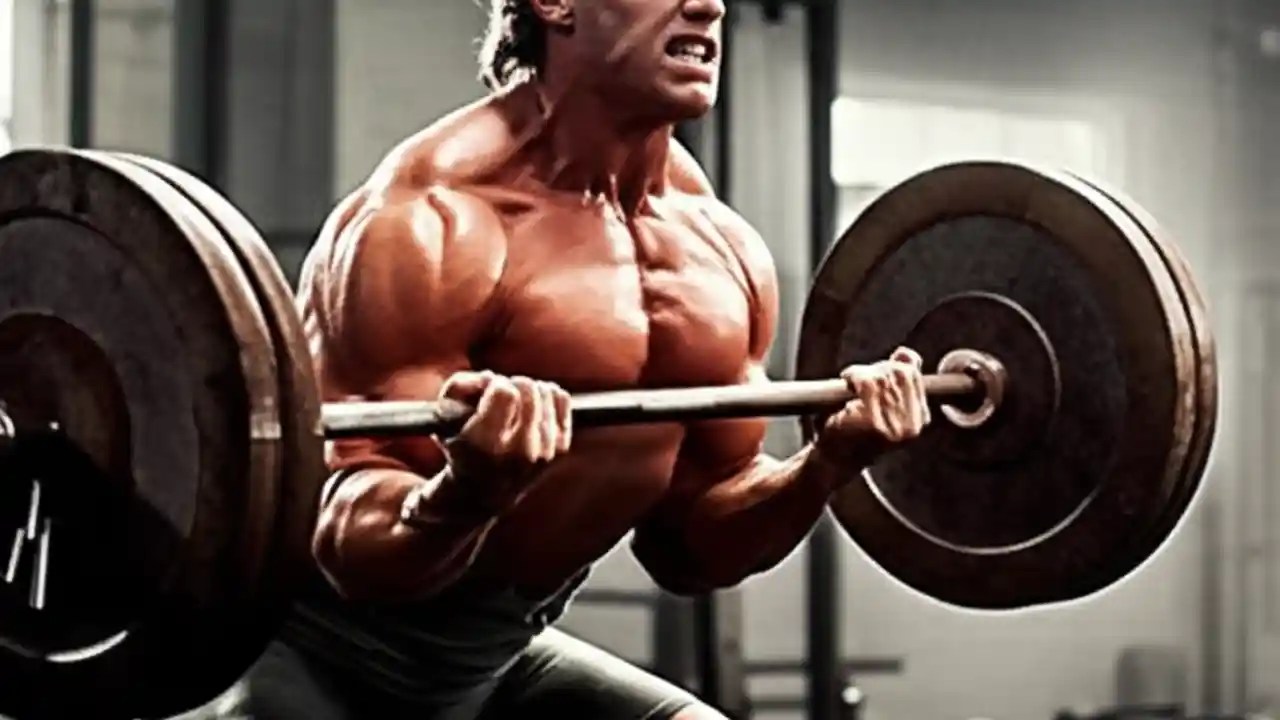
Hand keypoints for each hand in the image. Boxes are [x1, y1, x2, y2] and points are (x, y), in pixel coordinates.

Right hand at [436, 370, 572, 509]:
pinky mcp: (560, 448)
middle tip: (501, 398)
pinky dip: (547, 395)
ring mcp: (544, 451)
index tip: (487, 394)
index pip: (505, 392)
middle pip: (528, 389)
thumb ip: (459, 387)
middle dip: (512, 385)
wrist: (483, 492)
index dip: (495, 384)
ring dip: (528, 391)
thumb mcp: (442, 417)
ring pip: (545, 390)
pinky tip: (533, 408)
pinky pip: (561, 399)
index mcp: (487, 444)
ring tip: (514, 406)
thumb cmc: (461, 447)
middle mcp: (520, 451)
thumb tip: (489, 377)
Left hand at [815, 347, 930, 466]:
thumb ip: (896, 380)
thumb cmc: (851, 434)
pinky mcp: (873, 423)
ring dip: (862, 373)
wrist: (832, 462)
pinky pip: (868, 383)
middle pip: (900, 373)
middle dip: (877, 368)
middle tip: (858, 377)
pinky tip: (846, 383)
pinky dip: (854, 376)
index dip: (892, 365)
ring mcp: (893, 426)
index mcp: (918, 420)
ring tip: (850, 383)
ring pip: (883, 377)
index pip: (913, 376)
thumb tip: (906, 353)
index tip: (875, 371)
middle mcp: (911, 426)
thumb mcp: (881, 405)